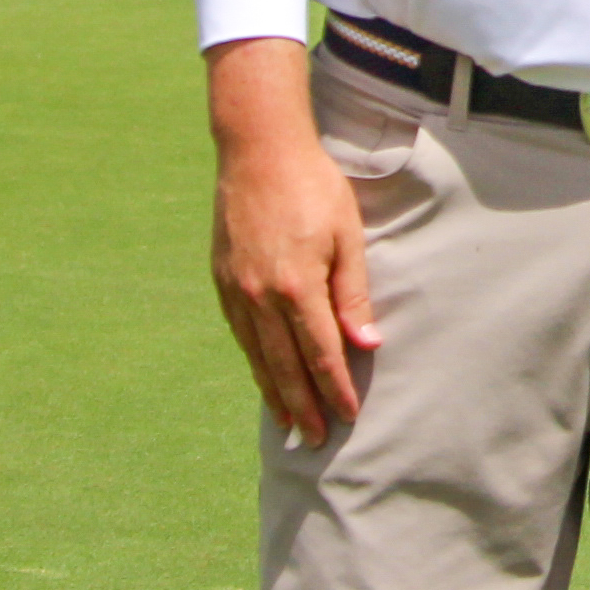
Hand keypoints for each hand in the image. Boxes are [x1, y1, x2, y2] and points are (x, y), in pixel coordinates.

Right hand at [204, 38, 379, 439]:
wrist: (257, 150)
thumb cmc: (314, 187)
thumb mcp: (348, 236)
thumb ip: (354, 295)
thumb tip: (367, 345)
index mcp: (298, 287)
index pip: (321, 354)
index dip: (335, 389)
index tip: (346, 417)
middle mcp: (261, 296)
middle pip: (285, 366)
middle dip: (302, 406)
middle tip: (315, 439)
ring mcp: (236, 290)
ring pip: (257, 355)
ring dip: (273, 392)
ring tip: (287, 423)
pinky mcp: (222, 280)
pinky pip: (240, 333)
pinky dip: (253, 361)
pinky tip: (263, 377)